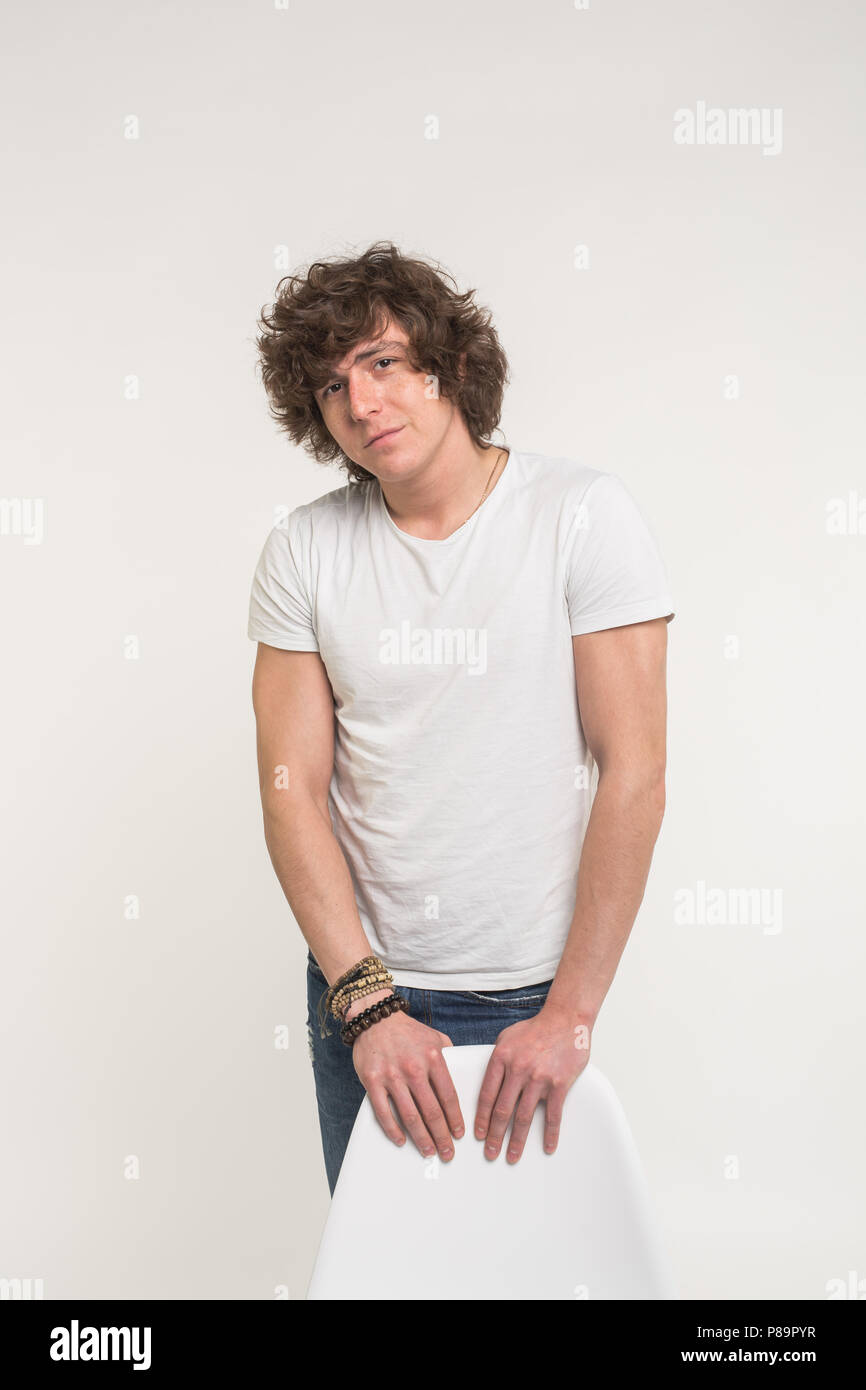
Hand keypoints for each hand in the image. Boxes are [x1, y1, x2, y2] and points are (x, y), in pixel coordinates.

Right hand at [350, 1004, 464, 1163]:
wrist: (375, 1018)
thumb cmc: (407, 1031)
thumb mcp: (435, 1037)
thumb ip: (449, 1056)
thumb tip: (464, 1075)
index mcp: (432, 1057)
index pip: (449, 1096)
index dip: (455, 1119)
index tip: (459, 1134)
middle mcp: (413, 1068)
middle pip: (432, 1111)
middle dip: (442, 1136)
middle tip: (447, 1152)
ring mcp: (392, 1076)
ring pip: (410, 1116)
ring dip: (421, 1138)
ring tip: (429, 1151)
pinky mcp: (372, 1080)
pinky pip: (383, 1112)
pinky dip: (393, 1130)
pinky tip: (401, 1140)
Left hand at [473, 1004, 591, 1163]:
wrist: (565, 1019)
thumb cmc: (536, 1028)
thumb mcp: (506, 1037)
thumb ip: (496, 1059)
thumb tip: (488, 1081)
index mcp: (501, 1058)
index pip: (486, 1095)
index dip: (481, 1118)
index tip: (479, 1135)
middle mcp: (517, 1070)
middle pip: (502, 1111)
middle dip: (494, 1136)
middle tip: (490, 1153)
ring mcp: (538, 1078)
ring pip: (524, 1117)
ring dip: (517, 1140)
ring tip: (512, 1156)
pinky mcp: (558, 1084)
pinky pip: (552, 1115)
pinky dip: (550, 1134)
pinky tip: (548, 1147)